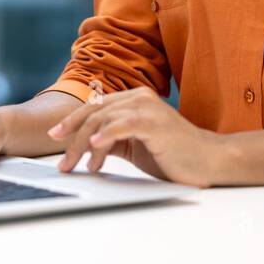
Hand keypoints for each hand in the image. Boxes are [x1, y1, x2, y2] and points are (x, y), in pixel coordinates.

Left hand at [47, 86, 220, 186]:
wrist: (209, 161)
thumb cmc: (174, 155)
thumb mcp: (134, 146)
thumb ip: (112, 139)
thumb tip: (84, 144)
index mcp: (134, 100)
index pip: (95, 108)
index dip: (72, 122)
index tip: (55, 138)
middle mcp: (139, 98)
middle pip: (94, 113)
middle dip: (72, 136)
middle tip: (62, 161)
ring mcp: (148, 108)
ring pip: (103, 120)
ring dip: (85, 145)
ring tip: (78, 165)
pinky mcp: (156, 123)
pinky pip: (123, 126)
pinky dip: (105, 136)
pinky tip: (94, 147)